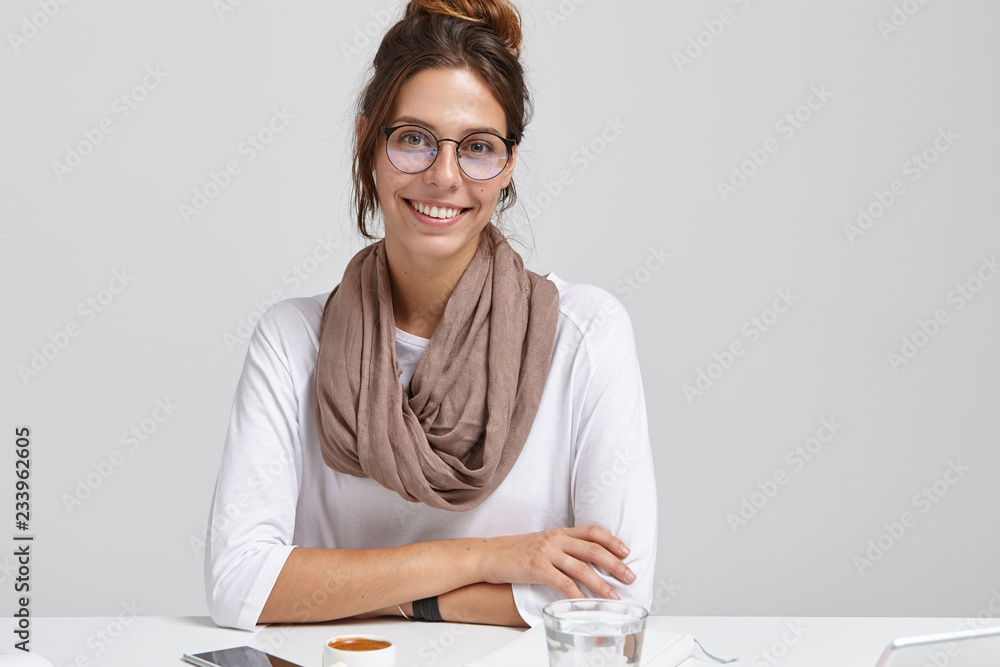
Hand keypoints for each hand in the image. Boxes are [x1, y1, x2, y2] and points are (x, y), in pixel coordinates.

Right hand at [477, 526, 634, 599]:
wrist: (492, 556)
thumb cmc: (519, 552)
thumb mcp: (545, 543)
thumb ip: (565, 548)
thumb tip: (589, 561)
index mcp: (560, 532)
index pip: (592, 532)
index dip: (612, 541)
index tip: (627, 552)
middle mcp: (556, 539)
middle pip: (593, 549)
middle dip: (615, 564)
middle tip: (629, 576)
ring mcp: (547, 553)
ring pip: (581, 568)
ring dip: (601, 584)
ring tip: (613, 596)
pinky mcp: (537, 568)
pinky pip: (562, 583)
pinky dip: (576, 594)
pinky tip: (585, 602)